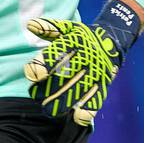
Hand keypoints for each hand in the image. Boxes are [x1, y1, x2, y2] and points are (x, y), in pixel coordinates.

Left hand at [23, 0, 142, 126]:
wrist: (113, 38)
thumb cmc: (83, 36)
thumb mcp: (67, 28)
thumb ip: (48, 28)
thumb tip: (30, 25)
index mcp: (76, 40)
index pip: (59, 52)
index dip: (45, 63)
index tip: (32, 75)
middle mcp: (87, 55)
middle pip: (68, 73)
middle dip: (51, 87)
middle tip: (35, 97)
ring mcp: (97, 70)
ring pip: (81, 87)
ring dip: (65, 101)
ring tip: (49, 110)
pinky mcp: (104, 82)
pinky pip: (98, 96)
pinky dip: (90, 108)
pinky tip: (78, 117)